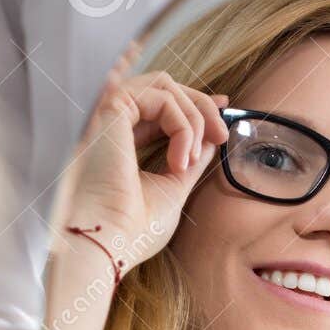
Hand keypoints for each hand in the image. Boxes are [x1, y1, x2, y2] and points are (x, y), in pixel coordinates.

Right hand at [52, 43, 228, 272]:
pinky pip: (162, 98)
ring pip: (165, 86)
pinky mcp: (111, 107)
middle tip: (221, 135)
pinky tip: (179, 161)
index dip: (193, 103)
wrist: (106, 243)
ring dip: (193, 119)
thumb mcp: (172, 187)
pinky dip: (182, 127)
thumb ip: (190, 158)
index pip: (159, 107)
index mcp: (121, 141)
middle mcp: (111, 122)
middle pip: (164, 86)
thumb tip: (211, 138)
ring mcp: (109, 113)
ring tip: (190, 161)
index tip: (223, 109)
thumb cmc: (132, 229)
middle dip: (200, 106)